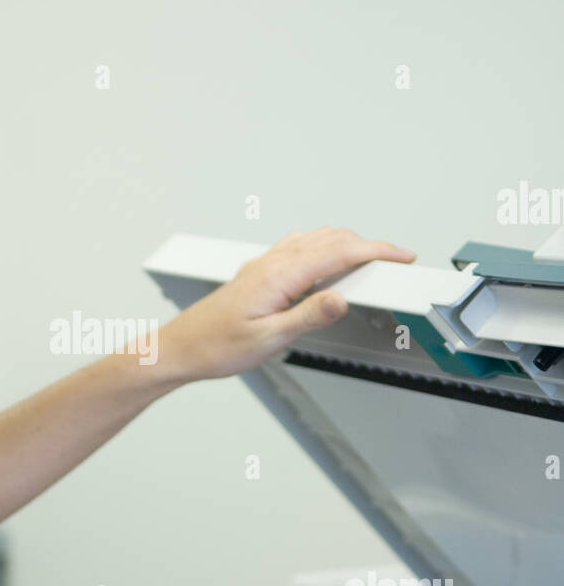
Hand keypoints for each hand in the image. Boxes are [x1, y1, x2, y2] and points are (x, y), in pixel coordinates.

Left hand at [158, 227, 415, 382]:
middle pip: (331, 239)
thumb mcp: (269, 340)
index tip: (402, 255)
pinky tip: (329, 260)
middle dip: (369, 245)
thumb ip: (308, 317)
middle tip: (396, 260)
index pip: (338, 252)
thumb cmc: (217, 346)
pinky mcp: (260, 271)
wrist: (183, 346)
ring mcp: (265, 264)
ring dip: (348, 243)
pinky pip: (299, 247)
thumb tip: (342, 300)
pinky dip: (325, 247)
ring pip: (316, 239)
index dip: (376, 251)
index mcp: (278, 276)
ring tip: (372, 260)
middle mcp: (272, 263)